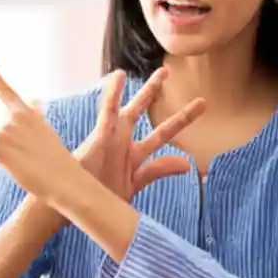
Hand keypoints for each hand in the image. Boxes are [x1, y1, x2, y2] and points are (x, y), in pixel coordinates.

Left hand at [0, 64, 89, 199]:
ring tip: (19, 167)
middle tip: (20, 163)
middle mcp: (16, 118)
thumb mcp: (47, 135)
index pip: (8, 93)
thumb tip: (33, 99)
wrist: (65, 180)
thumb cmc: (57, 165)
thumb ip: (35, 117)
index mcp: (28, 116)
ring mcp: (5, 130)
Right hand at [77, 68, 205, 199]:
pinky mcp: (100, 137)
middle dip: (154, 91)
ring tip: (153, 71)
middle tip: (167, 70)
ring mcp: (113, 137)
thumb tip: (187, 164)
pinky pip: (107, 112)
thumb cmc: (101, 195)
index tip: (201, 104)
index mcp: (134, 152)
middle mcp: (124, 140)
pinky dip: (112, 94)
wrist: (76, 206)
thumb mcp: (135, 182)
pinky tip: (118, 76)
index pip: (163, 133)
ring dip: (143, 90)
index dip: (182, 118)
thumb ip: (159, 169)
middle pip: (143, 110)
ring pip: (130, 108)